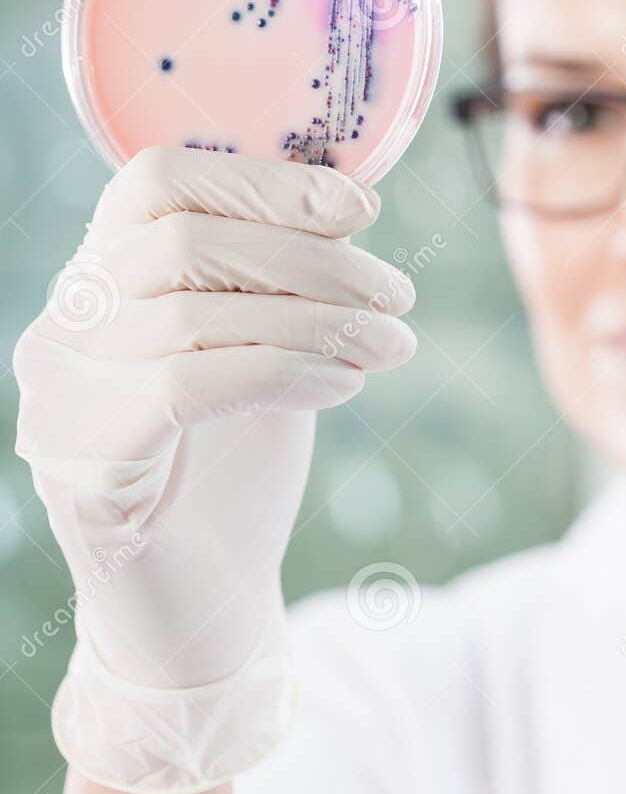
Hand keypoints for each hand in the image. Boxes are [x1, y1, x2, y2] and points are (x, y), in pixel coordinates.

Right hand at [14, 146, 415, 692]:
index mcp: (99, 282)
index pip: (155, 183)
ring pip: (191, 312)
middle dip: (309, 258)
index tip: (360, 208)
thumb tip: (347, 204)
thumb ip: (275, 284)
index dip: (261, 181)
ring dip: (317, 320)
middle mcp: (63, 328)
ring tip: (392, 345)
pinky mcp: (86, 466)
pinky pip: (187, 386)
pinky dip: (283, 370)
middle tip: (395, 294)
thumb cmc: (233, 476)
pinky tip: (346, 384)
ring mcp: (63, 398)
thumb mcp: (261, 351)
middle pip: (181, 241)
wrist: (204, 612)